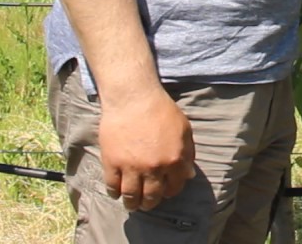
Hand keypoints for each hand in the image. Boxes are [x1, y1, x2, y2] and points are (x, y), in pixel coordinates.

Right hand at [98, 89, 196, 211]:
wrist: (133, 98)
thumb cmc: (161, 110)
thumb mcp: (184, 129)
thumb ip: (188, 154)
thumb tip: (189, 176)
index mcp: (174, 160)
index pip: (174, 188)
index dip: (170, 191)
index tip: (164, 191)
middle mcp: (154, 168)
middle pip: (152, 197)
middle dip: (150, 203)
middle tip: (147, 203)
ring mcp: (131, 167)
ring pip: (131, 196)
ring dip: (132, 203)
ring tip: (132, 203)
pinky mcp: (112, 163)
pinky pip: (112, 187)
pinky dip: (115, 193)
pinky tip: (117, 192)